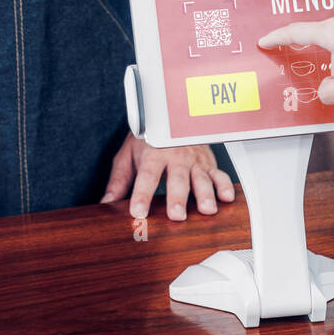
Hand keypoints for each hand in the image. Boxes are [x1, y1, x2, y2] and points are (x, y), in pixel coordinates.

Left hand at [102, 133, 234, 220]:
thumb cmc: (148, 140)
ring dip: (205, 194)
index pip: (147, 176)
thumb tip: (106, 203)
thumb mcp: (128, 156)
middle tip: (176, 215)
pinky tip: (226, 198)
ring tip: (206, 210)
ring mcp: (194, 161)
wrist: (169, 119)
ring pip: (201, 178)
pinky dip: (225, 186)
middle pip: (177, 178)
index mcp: (153, 154)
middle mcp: (176, 157)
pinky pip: (219, 174)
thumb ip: (119, 180)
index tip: (138, 211)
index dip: (142, 194)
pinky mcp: (208, 164)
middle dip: (177, 198)